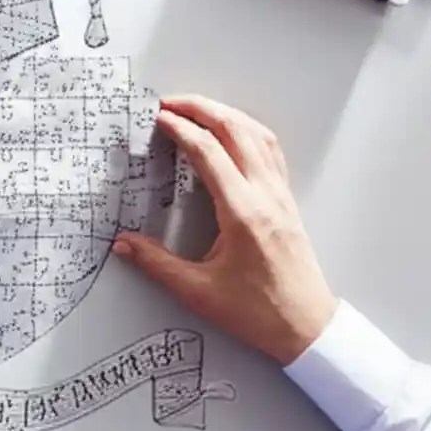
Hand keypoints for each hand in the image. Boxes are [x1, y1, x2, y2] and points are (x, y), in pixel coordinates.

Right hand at [114, 95, 337, 365]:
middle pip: (235, 129)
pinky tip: (232, 131)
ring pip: (257, 133)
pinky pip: (270, 149)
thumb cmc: (257, 313)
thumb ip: (156, 264)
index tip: (156, 118)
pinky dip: (247, 129)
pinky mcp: (287, 200)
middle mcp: (265, 195)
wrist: (307, 327)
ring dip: (225, 113)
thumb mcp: (198, 291)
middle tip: (168, 102)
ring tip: (196, 108)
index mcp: (242, 212)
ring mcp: (280, 194)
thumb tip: (122, 243)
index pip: (208, 153)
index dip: (180, 129)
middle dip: (200, 108)